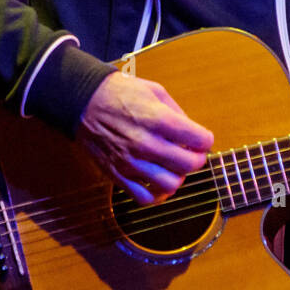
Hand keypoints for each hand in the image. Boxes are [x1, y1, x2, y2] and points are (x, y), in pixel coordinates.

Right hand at [78, 71, 214, 204]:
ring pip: (170, 185)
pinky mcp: (118, 175)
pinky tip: (157, 181)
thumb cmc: (120, 93)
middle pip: (189, 165)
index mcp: (159, 119)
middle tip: (192, 153)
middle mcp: (147, 143)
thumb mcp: (155, 91)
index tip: (201, 138)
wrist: (84, 102)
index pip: (200, 139)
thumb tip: (191, 134)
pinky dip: (156, 194)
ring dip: (178, 177)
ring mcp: (132, 162)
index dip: (205, 139)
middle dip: (197, 159)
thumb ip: (177, 113)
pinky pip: (144, 198)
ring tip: (173, 167)